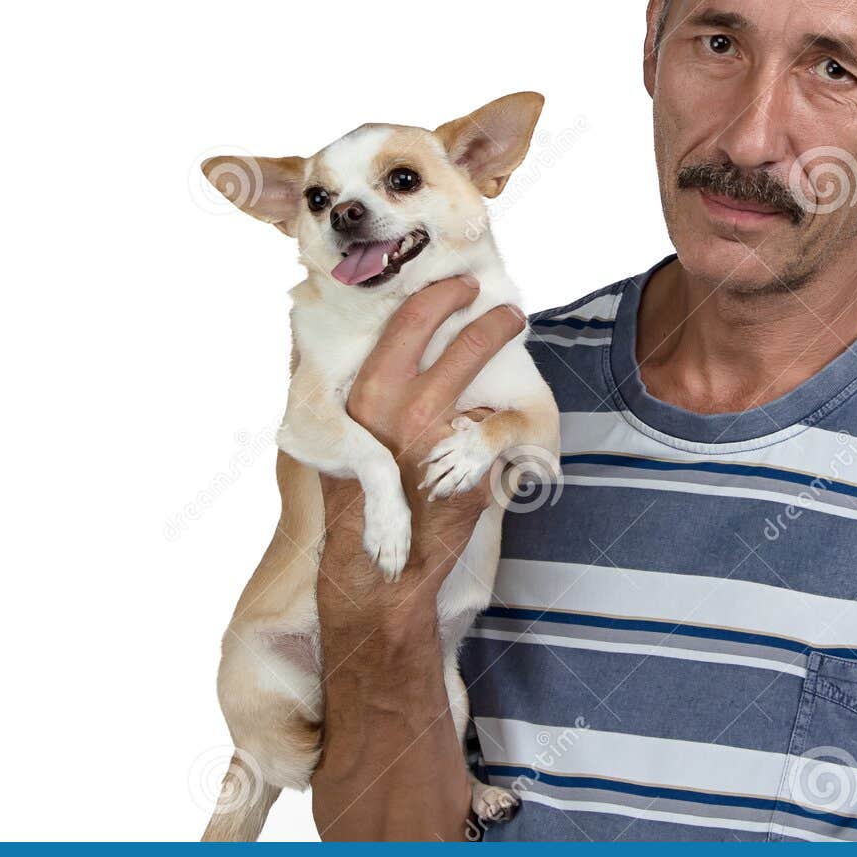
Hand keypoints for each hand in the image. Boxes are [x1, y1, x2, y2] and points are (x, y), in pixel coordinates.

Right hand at [317, 276, 524, 641]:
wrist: (377, 571)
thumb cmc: (358, 502)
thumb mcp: (342, 437)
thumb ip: (357, 390)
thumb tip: (340, 338)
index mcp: (367, 394)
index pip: (409, 323)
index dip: (440, 297)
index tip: (459, 286)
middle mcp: (404, 410)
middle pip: (462, 344)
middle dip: (490, 320)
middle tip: (507, 310)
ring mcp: (442, 440)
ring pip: (492, 390)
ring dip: (508, 359)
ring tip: (517, 343)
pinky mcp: (474, 470)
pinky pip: (497, 434)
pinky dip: (501, 432)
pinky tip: (502, 435)